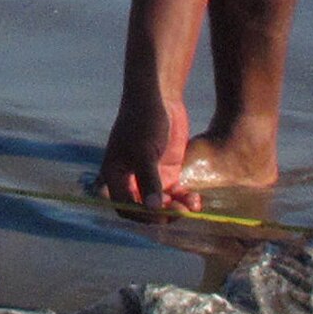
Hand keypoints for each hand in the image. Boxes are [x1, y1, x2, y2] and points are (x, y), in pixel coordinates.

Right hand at [98, 88, 199, 212]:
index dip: (142, 216)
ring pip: (162, 204)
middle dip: (162, 214)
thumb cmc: (143, 121)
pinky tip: (196, 199)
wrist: (159, 98)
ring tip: (193, 205)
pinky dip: (184, 199)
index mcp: (116, 175)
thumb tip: (152, 208)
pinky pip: (175, 194)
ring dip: (176, 208)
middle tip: (181, 211)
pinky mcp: (167, 171)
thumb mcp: (145, 151)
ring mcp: (150, 176)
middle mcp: (131, 179)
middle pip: (145, 209)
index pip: (125, 206)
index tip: (161, 214)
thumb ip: (148, 180)